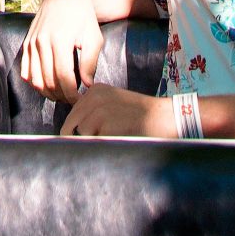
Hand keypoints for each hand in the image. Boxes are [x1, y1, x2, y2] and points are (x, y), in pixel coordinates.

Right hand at [17, 0, 105, 101]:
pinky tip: (48, 85)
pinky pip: (25, 72)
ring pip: (35, 80)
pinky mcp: (26, 44)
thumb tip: (87, 85)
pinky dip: (35, 83)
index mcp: (60, 40)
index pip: (64, 77)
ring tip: (61, 95)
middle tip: (72, 99)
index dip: (72, 94)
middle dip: (61, 96)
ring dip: (48, 93)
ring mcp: (31, 43)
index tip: (80, 100)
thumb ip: (90, 62)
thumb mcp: (94, 38)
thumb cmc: (83, 18)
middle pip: (49, 81)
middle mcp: (42, 42)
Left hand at [59, 84, 175, 138]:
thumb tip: (69, 132)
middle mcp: (94, 96)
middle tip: (94, 142)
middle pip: (71, 123)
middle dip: (78, 136)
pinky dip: (104, 145)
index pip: (73, 113)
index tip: (82, 136)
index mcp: (95, 90)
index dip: (75, 128)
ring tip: (113, 136)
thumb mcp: (112, 104)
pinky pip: (94, 142)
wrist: (165, 117)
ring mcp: (100, 109)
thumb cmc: (139, 115)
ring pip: (82, 133)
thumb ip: (92, 112)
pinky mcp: (106, 124)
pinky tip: (119, 139)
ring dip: (94, 141)